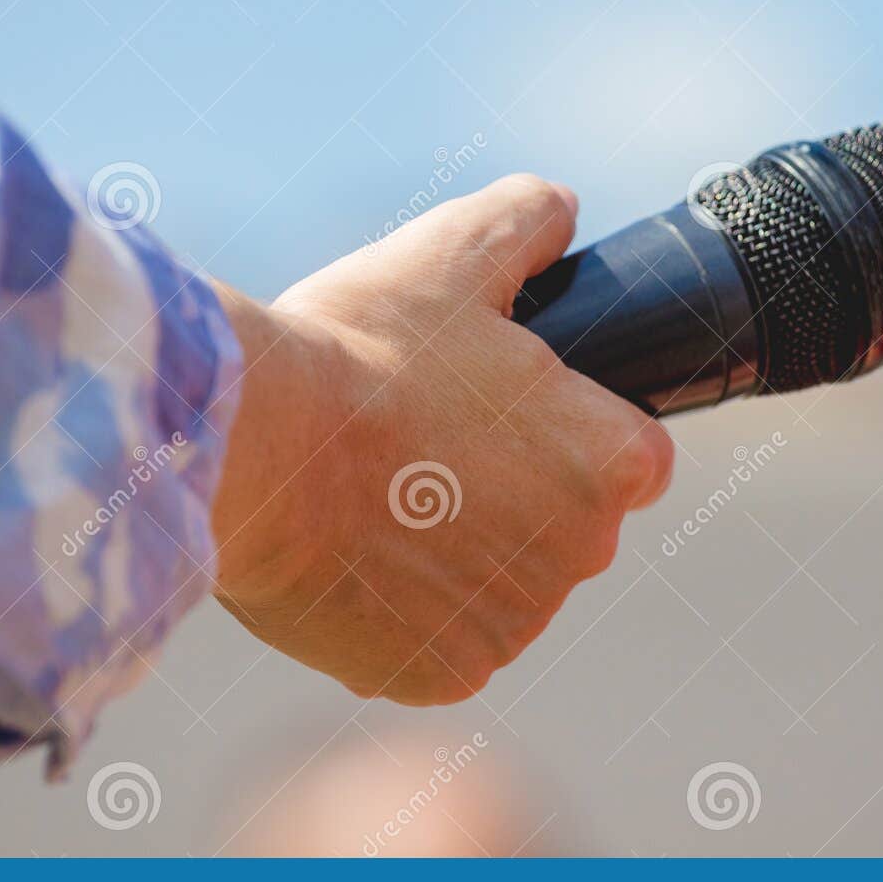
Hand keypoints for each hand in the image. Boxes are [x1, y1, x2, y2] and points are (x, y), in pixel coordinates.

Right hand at [209, 175, 674, 703]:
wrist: (255, 451)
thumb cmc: (361, 350)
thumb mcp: (452, 252)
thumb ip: (527, 221)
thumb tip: (560, 208)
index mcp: (611, 463)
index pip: (627, 457)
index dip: (566, 432)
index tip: (500, 417)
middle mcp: (583, 554)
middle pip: (563, 526)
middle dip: (510, 494)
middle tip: (424, 451)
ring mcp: (513, 623)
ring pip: (499, 587)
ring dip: (458, 556)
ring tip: (377, 501)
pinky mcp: (442, 673)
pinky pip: (438, 643)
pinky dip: (405, 616)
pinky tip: (354, 562)